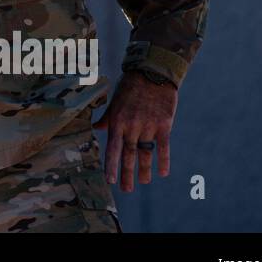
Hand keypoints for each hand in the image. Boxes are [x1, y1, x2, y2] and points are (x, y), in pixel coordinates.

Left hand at [93, 70, 177, 191]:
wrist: (152, 72)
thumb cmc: (130, 86)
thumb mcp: (115, 100)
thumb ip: (108, 117)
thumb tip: (97, 127)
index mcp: (118, 120)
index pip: (113, 147)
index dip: (111, 165)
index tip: (110, 180)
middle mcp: (132, 125)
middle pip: (129, 154)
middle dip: (126, 173)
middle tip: (126, 189)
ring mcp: (148, 125)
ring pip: (146, 153)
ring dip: (144, 170)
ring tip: (142, 182)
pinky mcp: (164, 124)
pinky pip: (163, 146)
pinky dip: (163, 160)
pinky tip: (162, 172)